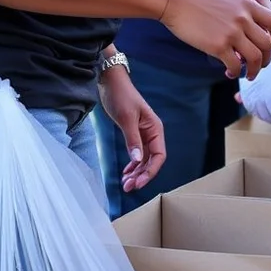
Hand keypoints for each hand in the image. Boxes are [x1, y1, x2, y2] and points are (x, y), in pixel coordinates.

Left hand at [98, 65, 164, 193]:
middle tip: (127, 187)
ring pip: (143, 160)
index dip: (150, 172)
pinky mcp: (133, 134)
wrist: (111, 82)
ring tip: (125, 183)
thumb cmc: (121, 96)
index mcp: (155, 129)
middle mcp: (152, 133)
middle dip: (141, 175)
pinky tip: (126, 172)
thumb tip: (137, 161)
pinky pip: (137, 154)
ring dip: (136, 172)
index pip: (159, 156)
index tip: (138, 183)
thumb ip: (132, 140)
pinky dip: (132, 165)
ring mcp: (143, 134)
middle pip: (151, 161)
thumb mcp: (126, 118)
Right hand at [160, 0, 270, 79]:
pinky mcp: (218, 46)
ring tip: (248, 75)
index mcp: (246, 3)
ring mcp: (232, 32)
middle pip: (267, 44)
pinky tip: (229, 73)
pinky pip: (235, 64)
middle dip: (267, 58)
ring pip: (255, 58)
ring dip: (254, 70)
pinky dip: (235, 72)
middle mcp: (243, 18)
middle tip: (261, 66)